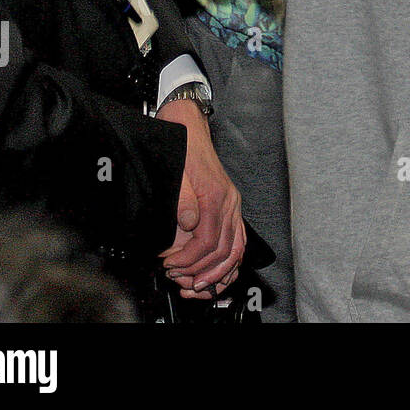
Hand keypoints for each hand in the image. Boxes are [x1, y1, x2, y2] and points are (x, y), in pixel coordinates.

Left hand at [157, 99, 244, 297]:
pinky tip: (216, 270)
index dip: (190, 259)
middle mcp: (229, 202)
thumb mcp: (176, 173)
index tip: (172, 265)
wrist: (189, 129)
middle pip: (224, 249)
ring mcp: (232, 204)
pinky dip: (229, 259)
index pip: (209, 241)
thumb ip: (183, 199)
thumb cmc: (183, 149)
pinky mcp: (230, 206)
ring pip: (236, 248)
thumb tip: (188, 223)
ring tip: (196, 280)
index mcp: (216, 195)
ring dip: (217, 270)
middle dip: (201, 270)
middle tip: (179, 276)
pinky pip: (237, 239)